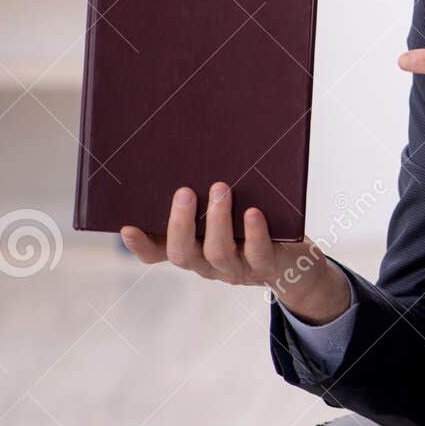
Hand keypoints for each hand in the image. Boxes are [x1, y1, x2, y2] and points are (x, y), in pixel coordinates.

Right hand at [119, 183, 350, 324]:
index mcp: (193, 250)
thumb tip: (187, 156)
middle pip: (184, 254)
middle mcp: (209, 265)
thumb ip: (204, 200)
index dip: (140, 245)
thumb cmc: (254, 229)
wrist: (297, 264)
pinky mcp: (268, 267)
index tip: (127, 226)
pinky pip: (258, 253)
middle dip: (180, 223)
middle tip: (184, 191)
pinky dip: (254, 233)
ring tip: (221, 189)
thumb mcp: (225, 216)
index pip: (157, 254)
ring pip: (218, 253)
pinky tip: (253, 212)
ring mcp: (238, 269)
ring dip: (217, 220)